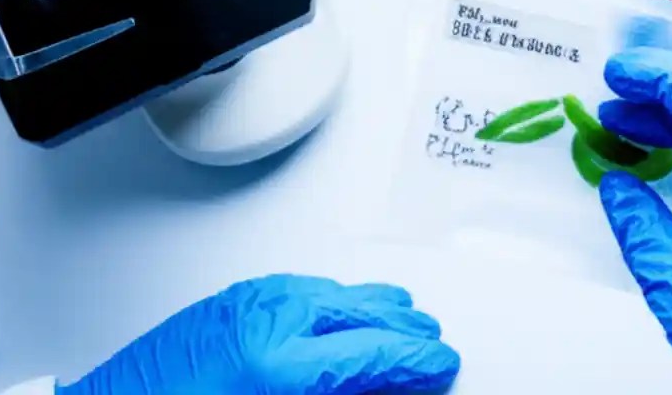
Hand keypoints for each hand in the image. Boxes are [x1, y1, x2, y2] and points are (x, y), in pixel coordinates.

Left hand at [58, 274, 459, 394]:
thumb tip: (378, 386)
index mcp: (277, 363)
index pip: (373, 353)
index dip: (417, 361)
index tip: (439, 364)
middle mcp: (267, 319)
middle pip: (363, 313)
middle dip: (405, 331)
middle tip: (430, 349)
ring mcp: (248, 302)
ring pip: (336, 292)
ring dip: (374, 309)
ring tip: (402, 323)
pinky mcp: (232, 299)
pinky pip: (303, 288)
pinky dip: (336, 300)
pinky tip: (344, 312)